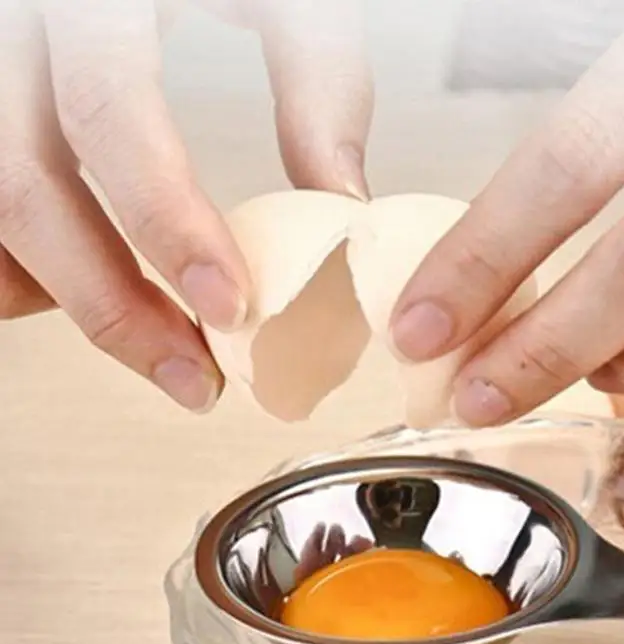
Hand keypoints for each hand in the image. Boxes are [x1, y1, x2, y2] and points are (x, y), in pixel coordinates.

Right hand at [0, 0, 370, 410]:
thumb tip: (344, 206)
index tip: (230, 308)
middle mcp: (11, 30)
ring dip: (62, 298)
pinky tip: (89, 290)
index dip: (164, 222)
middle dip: (112, 307)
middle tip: (195, 382)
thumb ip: (318, 86)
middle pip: (25, 189)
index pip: (107, 114)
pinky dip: (23, 266)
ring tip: (155, 349)